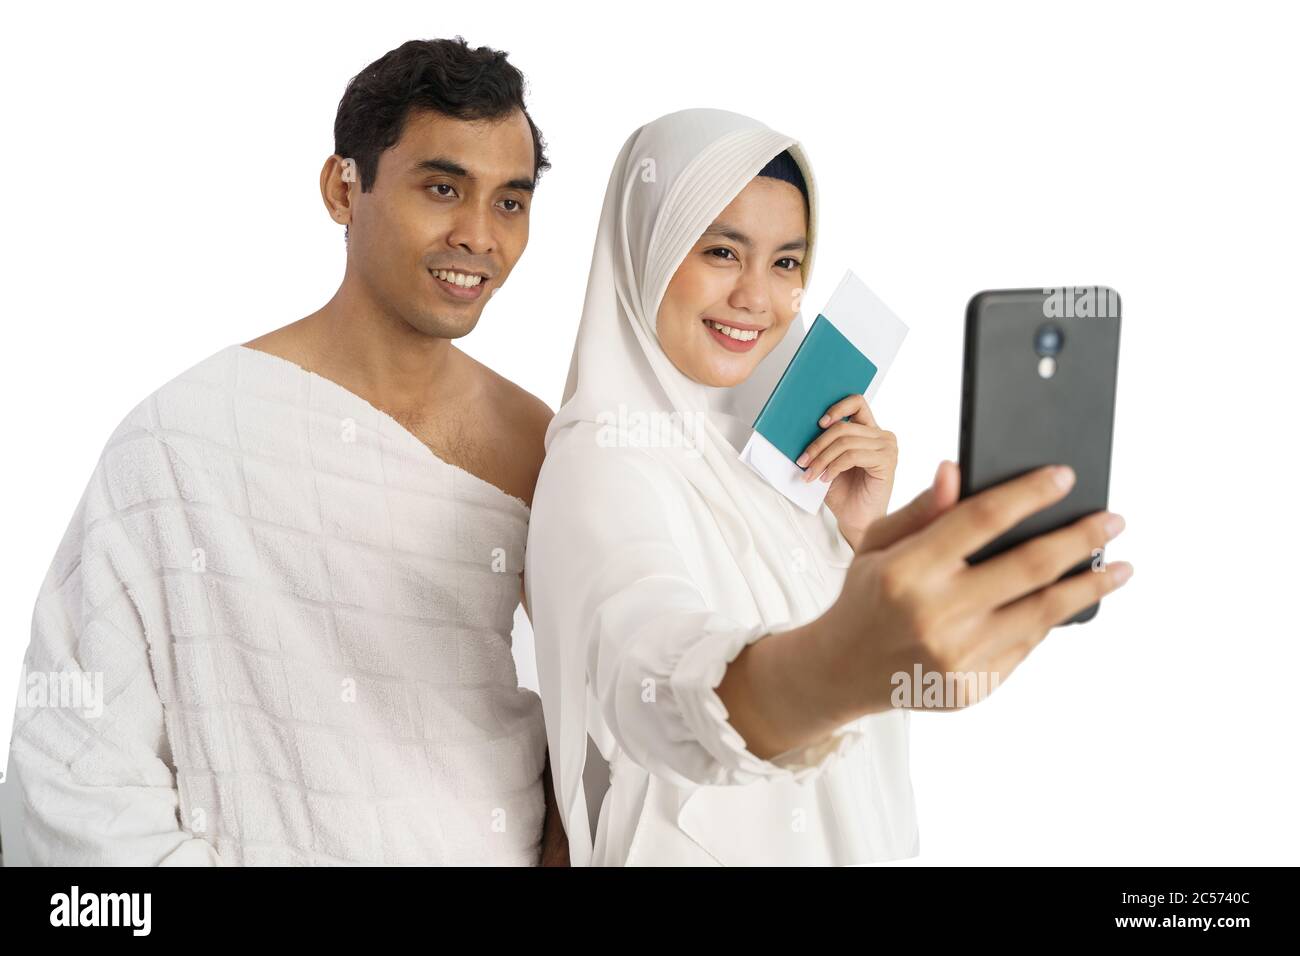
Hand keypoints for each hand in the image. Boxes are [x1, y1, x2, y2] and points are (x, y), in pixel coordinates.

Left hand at [796, 394, 896, 547]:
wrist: (856, 520)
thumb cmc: (844, 492)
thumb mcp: (828, 462)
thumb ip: (824, 444)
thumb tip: (799, 427)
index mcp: (869, 430)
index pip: (857, 402)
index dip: (836, 408)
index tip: (818, 422)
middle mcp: (882, 435)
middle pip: (843, 427)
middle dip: (818, 444)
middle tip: (802, 461)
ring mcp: (887, 447)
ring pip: (846, 442)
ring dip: (822, 459)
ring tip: (810, 474)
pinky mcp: (887, 461)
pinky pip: (853, 455)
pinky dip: (834, 466)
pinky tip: (826, 479)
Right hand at [816, 461, 1132, 720]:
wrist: (844, 670)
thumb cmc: (868, 593)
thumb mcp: (878, 543)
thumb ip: (923, 509)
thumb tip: (958, 470)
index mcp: (906, 570)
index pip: (981, 519)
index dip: (1028, 494)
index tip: (1066, 475)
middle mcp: (934, 615)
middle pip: (1028, 566)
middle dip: (1081, 538)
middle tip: (1114, 519)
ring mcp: (957, 657)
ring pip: (1042, 612)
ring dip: (1089, 584)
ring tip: (1121, 565)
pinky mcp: (972, 687)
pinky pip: (1026, 644)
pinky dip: (1051, 618)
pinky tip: (1070, 597)